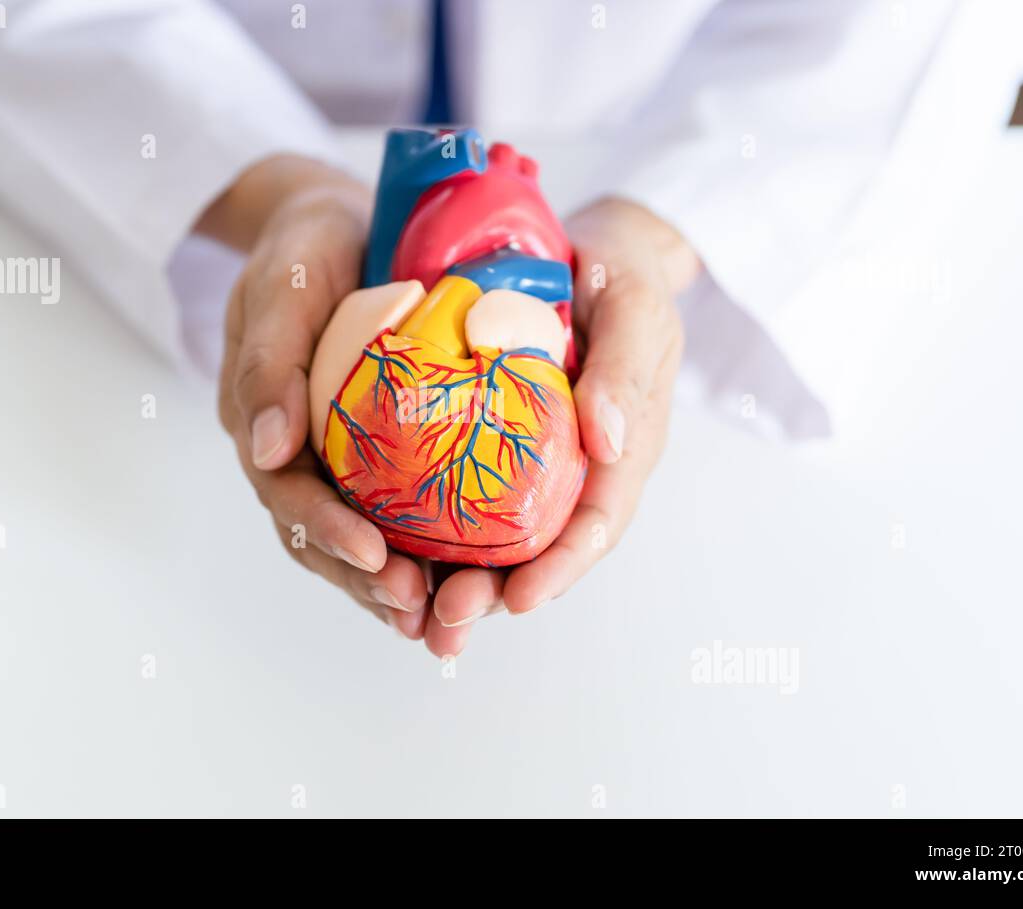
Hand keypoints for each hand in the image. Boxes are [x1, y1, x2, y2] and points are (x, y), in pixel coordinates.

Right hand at [206, 155, 432, 642]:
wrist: (343, 222)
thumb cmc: (309, 244)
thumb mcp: (284, 281)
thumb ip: (269, 357)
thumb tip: (265, 448)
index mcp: (260, 414)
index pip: (285, 491)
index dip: (324, 532)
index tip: (375, 558)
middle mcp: (292, 445)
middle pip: (317, 533)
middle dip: (363, 580)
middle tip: (415, 610)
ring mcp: (330, 451)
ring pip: (352, 534)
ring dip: (388, 584)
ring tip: (436, 620)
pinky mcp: (370, 448)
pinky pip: (389, 509)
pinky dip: (416, 549)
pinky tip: (453, 580)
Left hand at [428, 197, 699, 649]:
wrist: (583, 248)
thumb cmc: (617, 272)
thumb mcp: (633, 305)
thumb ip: (623, 370)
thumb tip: (607, 444)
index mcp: (622, 448)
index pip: (596, 523)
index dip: (561, 568)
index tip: (519, 599)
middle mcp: (577, 467)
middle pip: (541, 548)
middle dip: (496, 592)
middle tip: (446, 622)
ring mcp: (534, 458)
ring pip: (498, 534)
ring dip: (459, 579)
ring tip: (412, 615)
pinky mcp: (492, 440)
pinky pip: (464, 493)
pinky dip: (433, 530)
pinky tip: (389, 551)